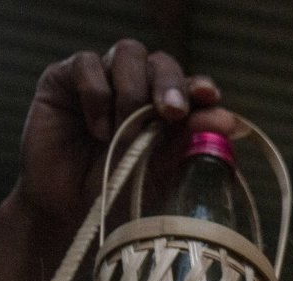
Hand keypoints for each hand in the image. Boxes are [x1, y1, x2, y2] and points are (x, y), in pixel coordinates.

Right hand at [12, 39, 236, 235]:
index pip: (190, 86)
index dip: (200, 87)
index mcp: (167, 109)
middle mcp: (138, 88)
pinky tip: (98, 130)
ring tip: (123, 133)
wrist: (70, 213)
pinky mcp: (64, 79)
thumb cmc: (118, 195)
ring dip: (132, 92)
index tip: (208, 97)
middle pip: (162, 62)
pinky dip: (96, 95)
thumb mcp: (158, 172)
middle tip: (172, 113)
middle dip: (170, 85)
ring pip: (128, 54)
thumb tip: (228, 119)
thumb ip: (187, 141)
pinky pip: (87, 64)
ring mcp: (102, 79)